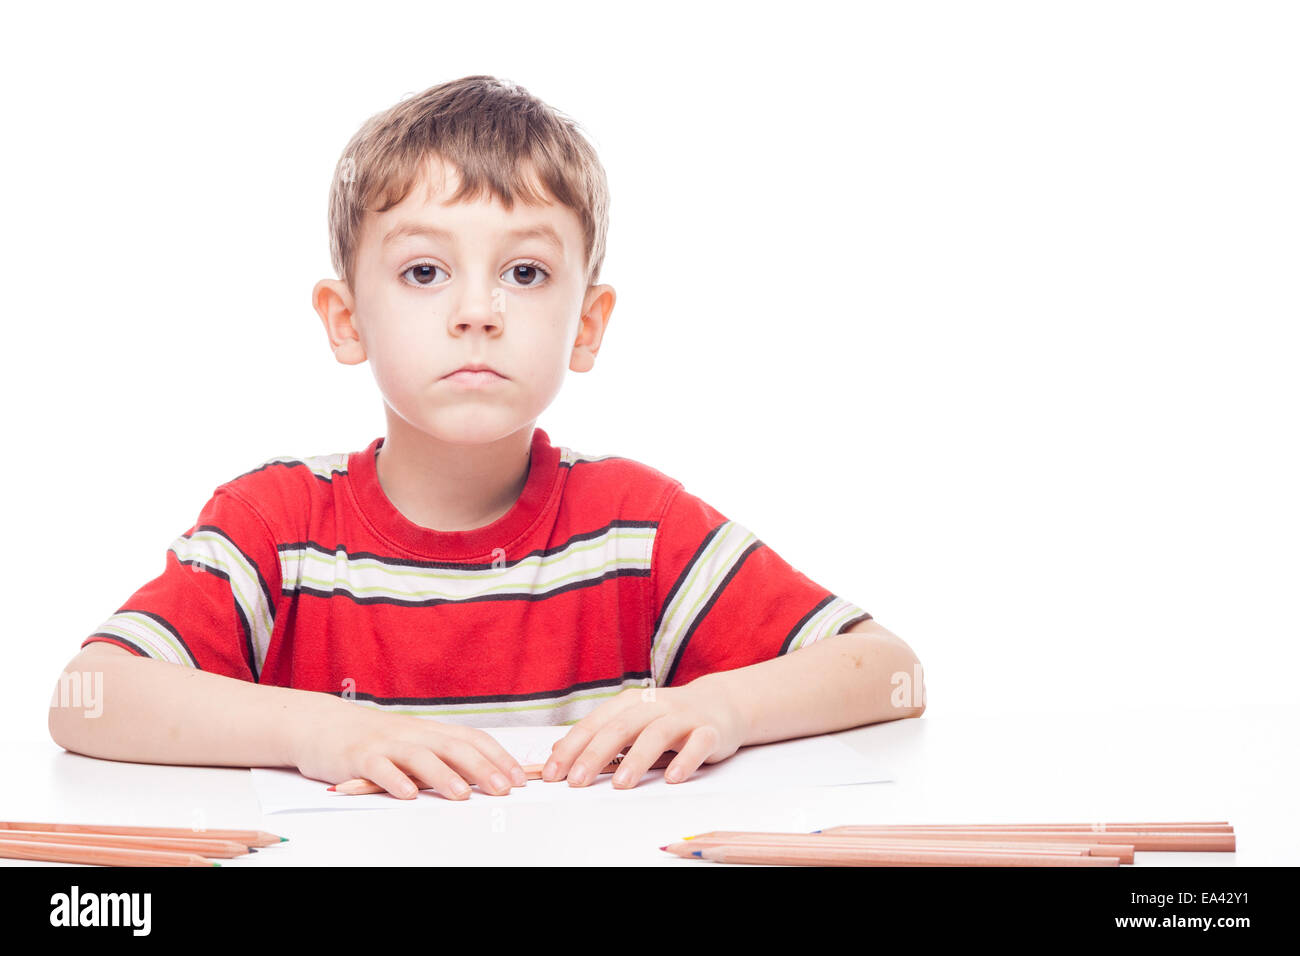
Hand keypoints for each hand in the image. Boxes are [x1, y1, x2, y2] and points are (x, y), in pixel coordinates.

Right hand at [289, 696, 527, 799]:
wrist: (323, 725)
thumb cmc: (374, 740)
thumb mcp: (411, 744)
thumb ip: (439, 758)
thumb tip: (483, 779)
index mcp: (430, 731)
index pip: (472, 739)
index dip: (497, 757)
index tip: (519, 777)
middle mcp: (413, 734)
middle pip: (453, 747)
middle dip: (481, 768)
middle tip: (503, 789)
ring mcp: (386, 744)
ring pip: (420, 756)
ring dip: (443, 776)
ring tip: (462, 795)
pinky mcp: (359, 757)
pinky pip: (379, 768)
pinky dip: (395, 780)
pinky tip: (408, 794)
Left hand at [542, 678, 748, 788]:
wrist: (721, 703)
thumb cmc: (668, 717)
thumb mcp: (632, 720)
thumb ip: (599, 734)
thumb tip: (557, 750)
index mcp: (630, 703)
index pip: (595, 724)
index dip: (572, 747)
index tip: (553, 772)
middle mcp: (654, 706)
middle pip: (621, 728)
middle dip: (596, 755)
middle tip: (576, 781)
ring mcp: (683, 717)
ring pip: (656, 734)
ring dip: (636, 759)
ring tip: (620, 785)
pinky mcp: (709, 730)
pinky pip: (697, 744)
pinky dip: (685, 760)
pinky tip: (672, 778)